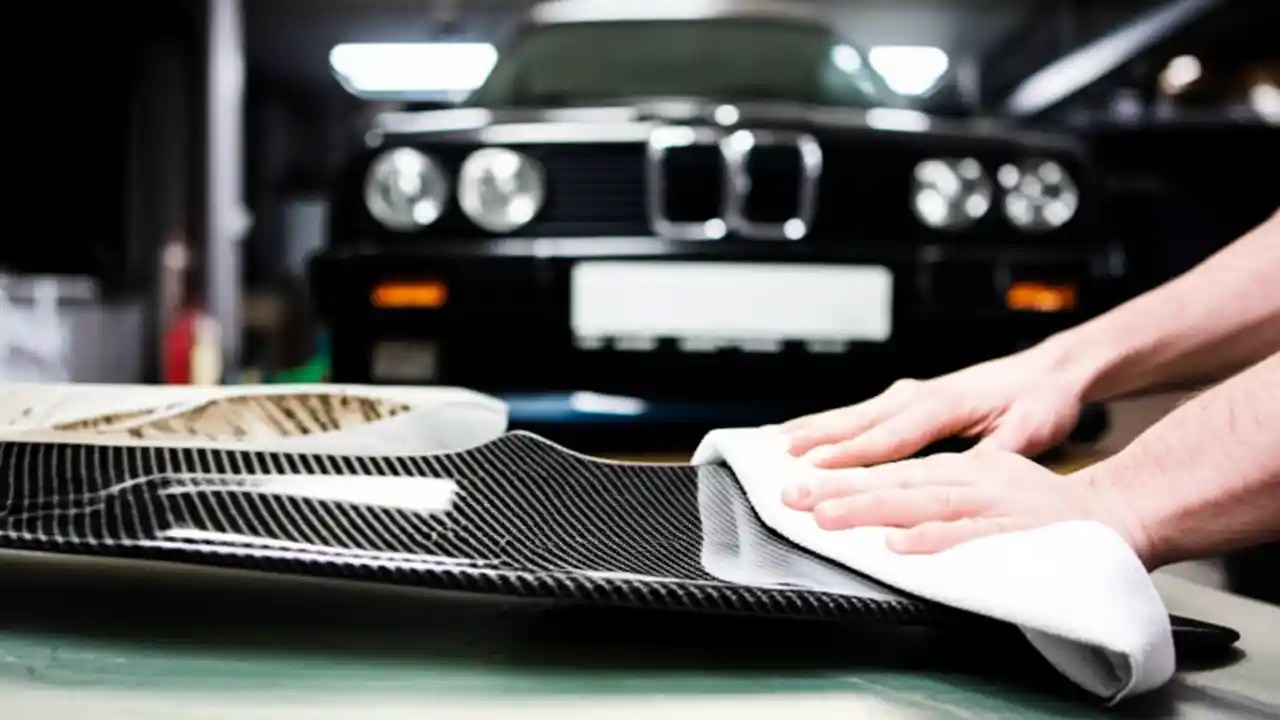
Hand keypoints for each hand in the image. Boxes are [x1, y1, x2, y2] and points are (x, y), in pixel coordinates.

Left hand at [779, 447, 1152, 562]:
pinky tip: (901, 545)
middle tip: (792, 495)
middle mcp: (970, 476)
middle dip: (839, 488)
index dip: (843, 470)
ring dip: (872, 509)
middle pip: (895, 480)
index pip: (890, 465)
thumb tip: (891, 507)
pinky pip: (971, 534)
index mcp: (959, 466)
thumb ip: (940, 490)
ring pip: (922, 501)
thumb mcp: (985, 481)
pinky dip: (936, 538)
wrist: (1118, 511)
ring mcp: (992, 501)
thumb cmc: (1045, 503)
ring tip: (827, 517)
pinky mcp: (1018, 527)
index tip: (795, 476)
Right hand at [780, 347, 1085, 468]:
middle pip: (860, 419)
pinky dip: (833, 422)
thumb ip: (994, 454)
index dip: (852, 452)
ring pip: (856, 413)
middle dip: (818, 437)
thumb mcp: (1031, 433)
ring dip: (817, 427)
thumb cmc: (1041, 402)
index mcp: (945, 405)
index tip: (818, 465)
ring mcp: (914, 394)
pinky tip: (812, 430)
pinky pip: (865, 412)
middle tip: (779, 453)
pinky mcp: (913, 399)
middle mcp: (922, 395)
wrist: (1051, 371)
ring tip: (779, 440)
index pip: (890, 435)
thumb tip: (964, 475)